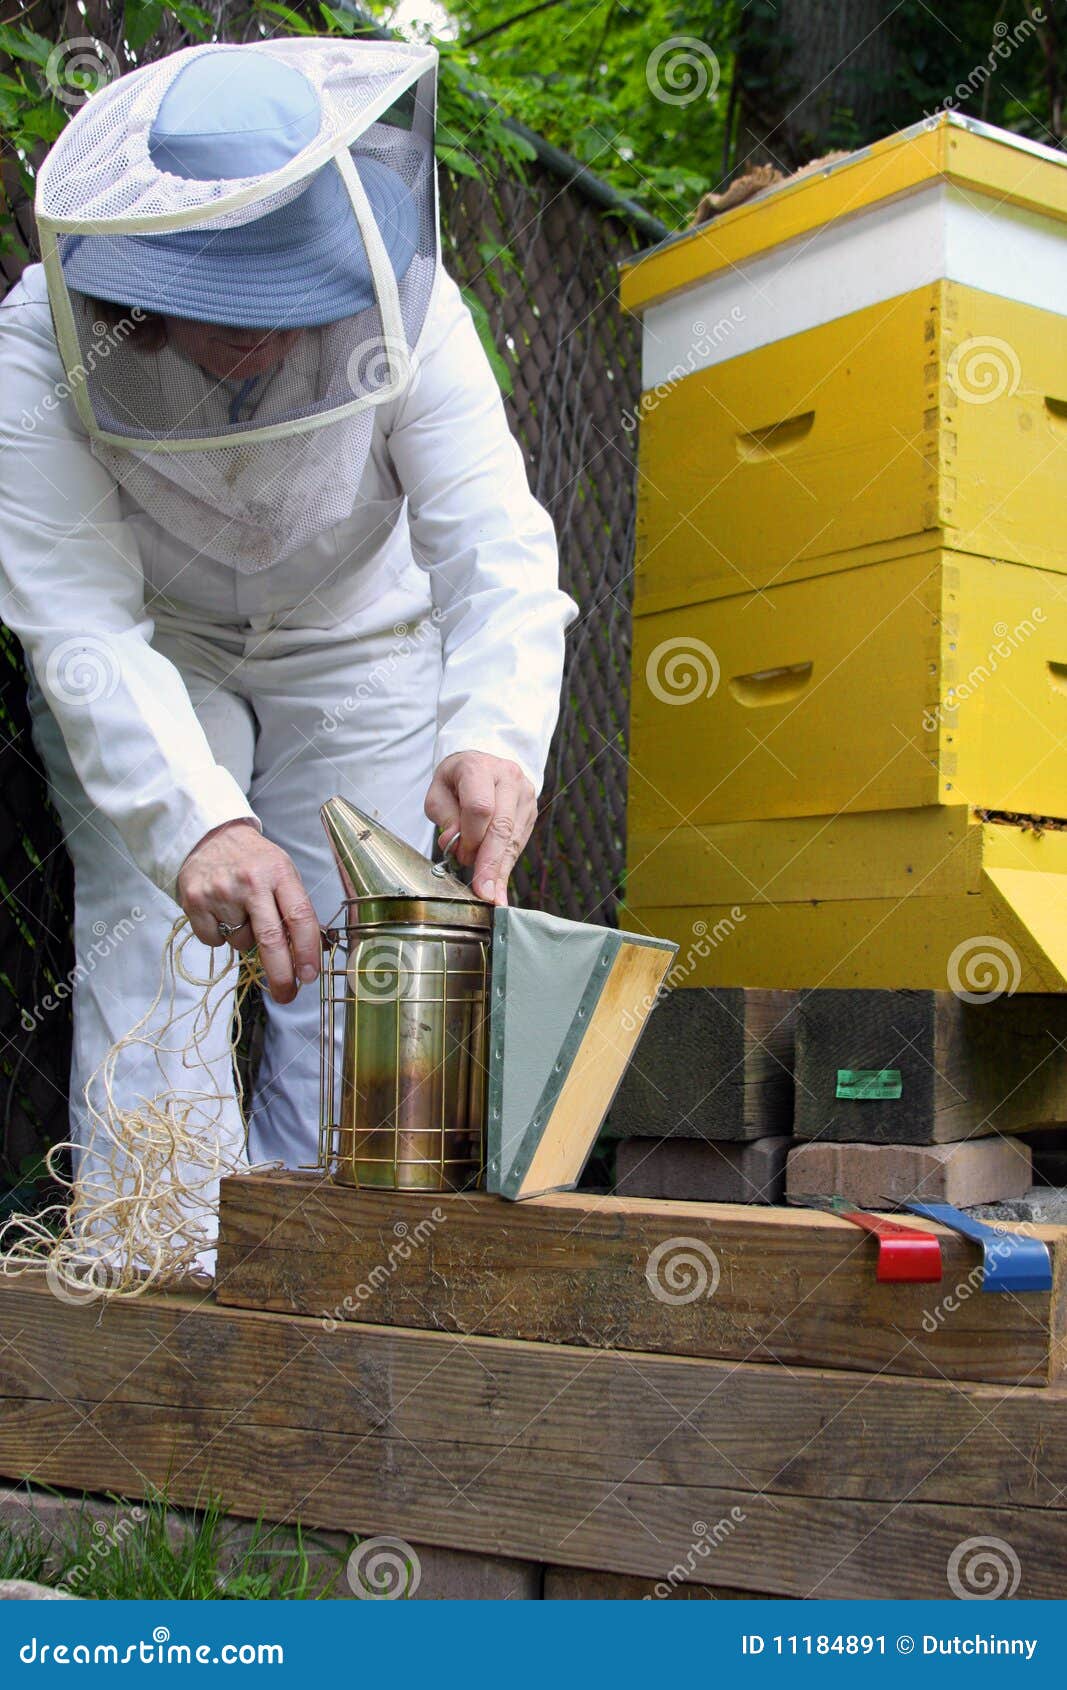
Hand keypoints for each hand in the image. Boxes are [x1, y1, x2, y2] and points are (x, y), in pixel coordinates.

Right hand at [177, 818, 319, 1003]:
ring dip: (246, 939)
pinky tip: (220, 912)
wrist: (210, 836)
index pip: (299, 917)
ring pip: (241, 943)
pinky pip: (215, 941)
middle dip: (281, 975)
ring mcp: (220, 892)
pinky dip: (220, 936)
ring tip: (241, 911)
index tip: (310, 975)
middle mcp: (250, 881)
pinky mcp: (194, 901)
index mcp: (279, 873)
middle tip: (286, 994)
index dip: (307, 950)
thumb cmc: (254, 860)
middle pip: (270, 940)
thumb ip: (295, 909)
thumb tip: (313, 953)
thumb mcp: (282, 873)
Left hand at [424, 751, 536, 904]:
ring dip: (500, 869)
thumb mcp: (438, 793)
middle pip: (502, 826)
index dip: (470, 838)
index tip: (462, 858)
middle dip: (491, 863)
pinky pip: (519, 841)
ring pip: (513, 837)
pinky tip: (499, 884)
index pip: (479, 808)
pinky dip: (507, 864)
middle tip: (484, 893)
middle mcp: (508, 777)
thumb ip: (445, 818)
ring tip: (492, 896)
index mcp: (479, 768)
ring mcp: (524, 793)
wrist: (483, 762)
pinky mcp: (531, 810)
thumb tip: (455, 845)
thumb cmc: (456, 780)